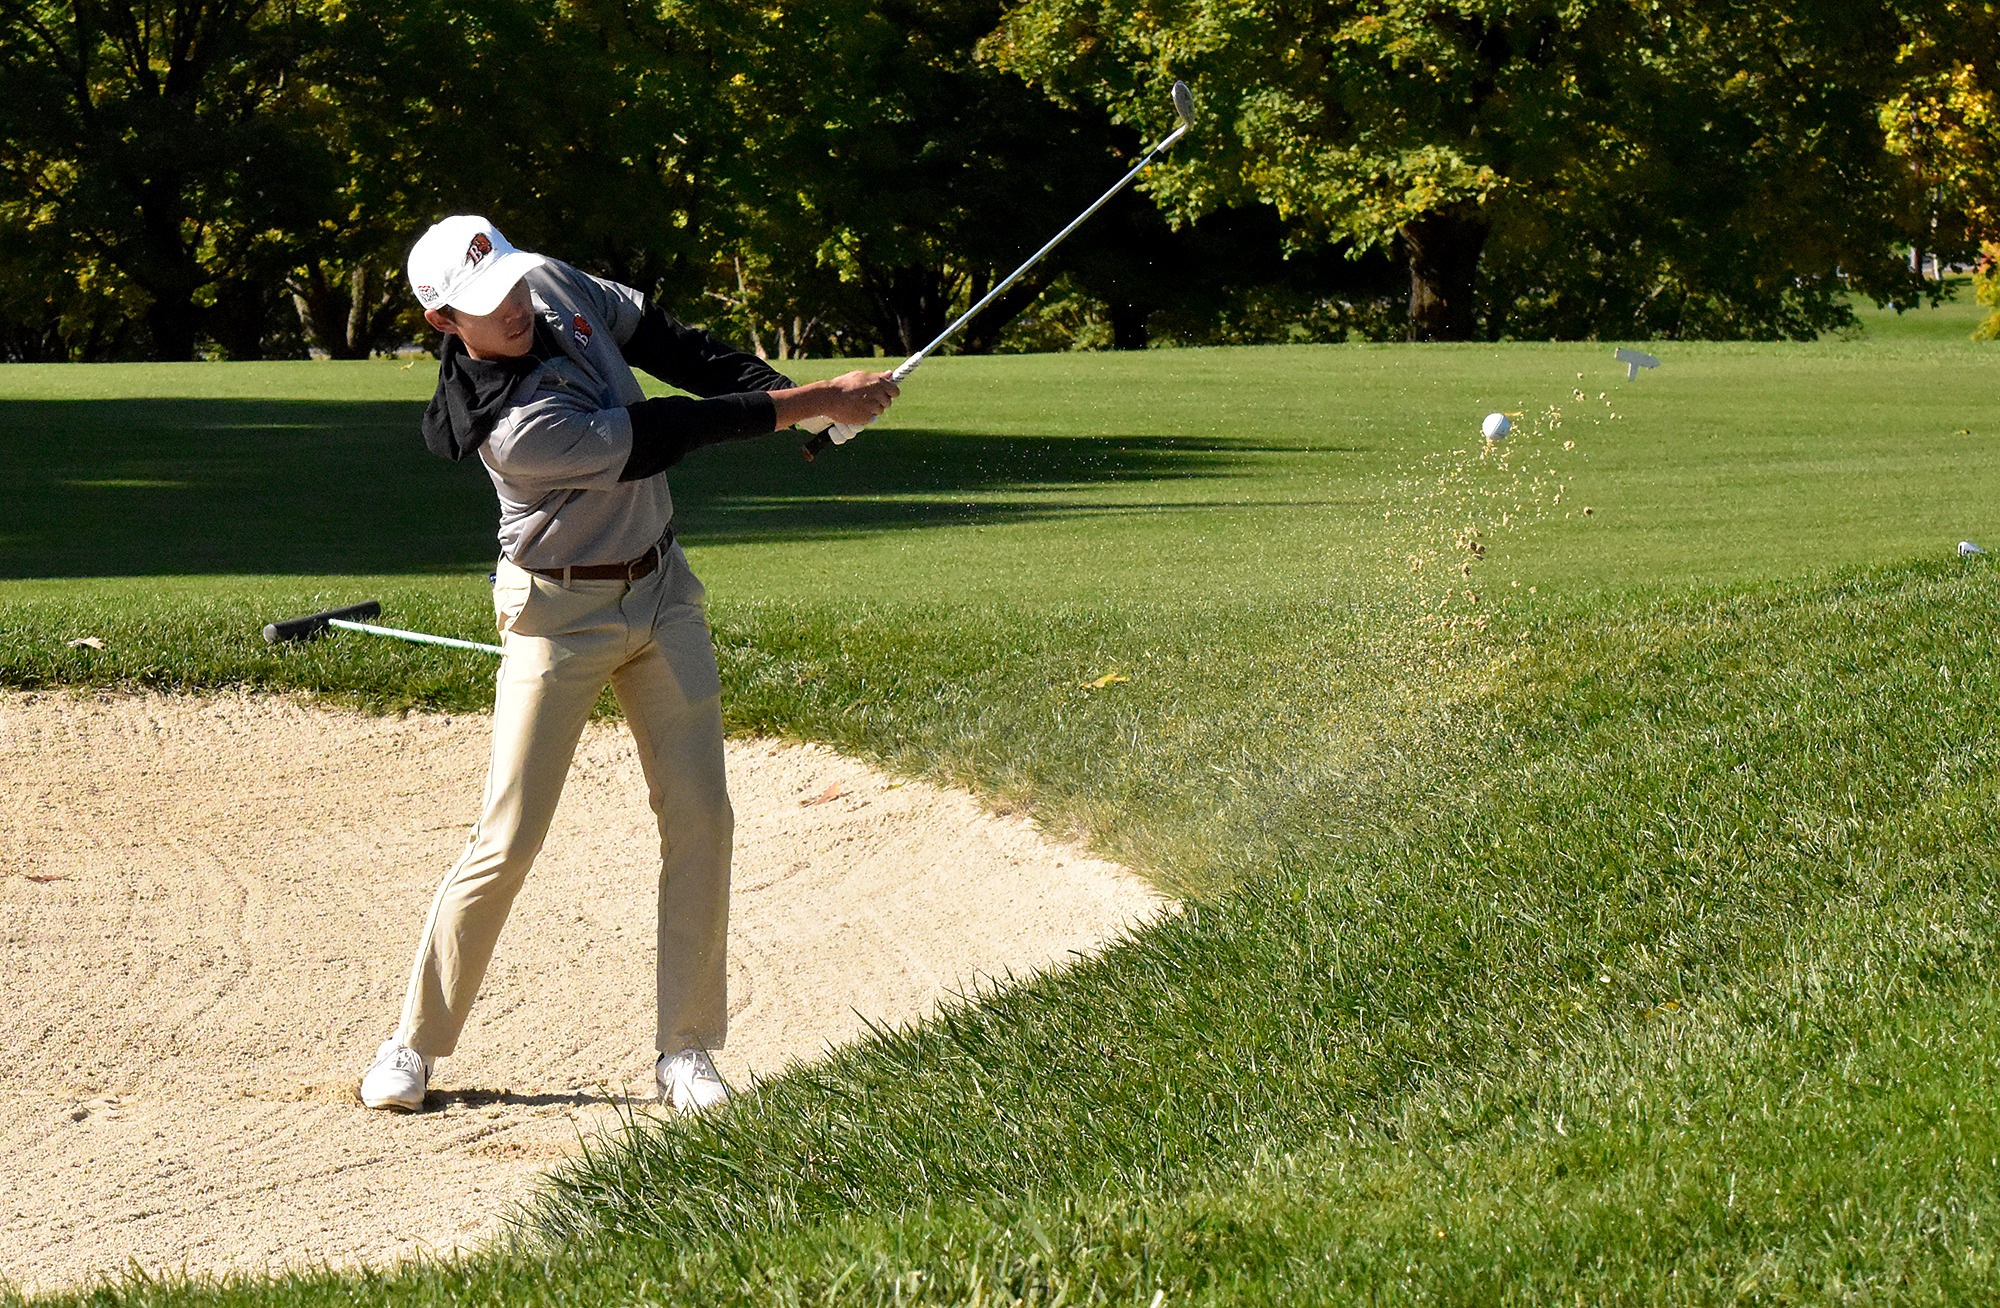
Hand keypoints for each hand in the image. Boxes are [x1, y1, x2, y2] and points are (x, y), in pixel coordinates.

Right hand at [771, 370, 899, 430]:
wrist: (829, 398)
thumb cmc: (843, 385)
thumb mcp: (860, 376)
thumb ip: (877, 377)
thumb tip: (890, 374)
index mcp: (878, 382)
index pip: (895, 391)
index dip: (891, 393)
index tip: (886, 394)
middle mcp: (878, 394)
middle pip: (888, 402)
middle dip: (880, 402)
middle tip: (867, 400)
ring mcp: (873, 406)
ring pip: (879, 411)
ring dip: (872, 409)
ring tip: (858, 404)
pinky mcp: (867, 418)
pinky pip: (871, 418)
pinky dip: (865, 416)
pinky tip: (855, 411)